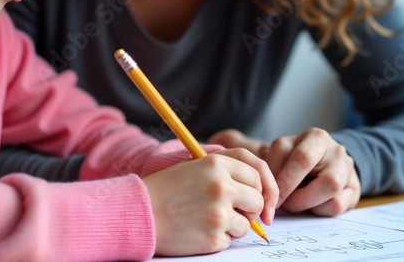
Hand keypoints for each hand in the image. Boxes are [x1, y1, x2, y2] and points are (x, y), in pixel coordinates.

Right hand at [142, 149, 276, 255]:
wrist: (140, 212)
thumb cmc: (167, 189)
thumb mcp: (197, 166)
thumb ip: (228, 170)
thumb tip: (262, 192)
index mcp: (218, 163)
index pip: (258, 172)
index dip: (263, 186)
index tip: (262, 198)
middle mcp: (222, 186)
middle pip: (258, 199)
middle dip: (251, 208)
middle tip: (235, 211)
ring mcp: (219, 213)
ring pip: (247, 224)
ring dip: (233, 225)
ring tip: (208, 219)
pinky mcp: (214, 236)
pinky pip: (230, 240)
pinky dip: (218, 238)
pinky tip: (199, 230)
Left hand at [210, 127, 360, 215]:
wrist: (335, 171)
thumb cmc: (299, 164)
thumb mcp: (281, 152)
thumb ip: (253, 148)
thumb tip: (220, 137)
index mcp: (312, 136)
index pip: (285, 150)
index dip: (270, 173)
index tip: (260, 189)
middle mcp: (332, 148)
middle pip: (306, 164)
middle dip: (286, 188)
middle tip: (275, 203)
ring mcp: (346, 168)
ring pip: (327, 185)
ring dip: (304, 200)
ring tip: (293, 205)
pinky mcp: (355, 189)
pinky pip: (337, 204)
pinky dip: (320, 210)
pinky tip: (311, 207)